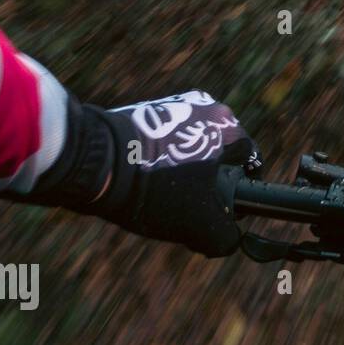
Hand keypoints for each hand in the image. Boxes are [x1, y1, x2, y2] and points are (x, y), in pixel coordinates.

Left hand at [14, 91, 258, 256]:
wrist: (94, 161)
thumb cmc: (154, 188)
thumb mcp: (198, 225)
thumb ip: (225, 237)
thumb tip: (229, 239)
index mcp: (228, 126)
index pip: (250, 160)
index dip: (241, 190)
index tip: (225, 209)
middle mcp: (206, 106)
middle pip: (219, 155)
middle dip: (208, 182)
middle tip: (189, 207)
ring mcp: (173, 105)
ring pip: (190, 149)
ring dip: (183, 172)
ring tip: (161, 196)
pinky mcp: (146, 111)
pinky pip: (165, 142)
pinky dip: (160, 162)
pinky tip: (144, 181)